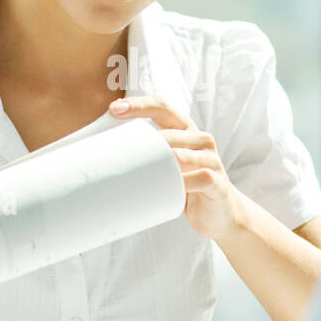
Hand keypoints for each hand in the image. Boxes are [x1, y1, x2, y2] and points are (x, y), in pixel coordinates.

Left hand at [108, 95, 239, 239]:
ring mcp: (211, 160)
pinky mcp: (217, 182)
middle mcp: (200, 140)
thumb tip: (99, 159)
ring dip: (163, 160)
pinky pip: (201, 177)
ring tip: (142, 168)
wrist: (221, 215)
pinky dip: (185, 181)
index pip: (162, 107)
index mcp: (185, 130)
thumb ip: (147, 158)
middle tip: (118, 146)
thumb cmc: (188, 188)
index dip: (139, 105)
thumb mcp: (168, 168)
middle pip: (170, 131)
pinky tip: (175, 187)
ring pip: (182, 153)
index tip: (114, 109)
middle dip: (144, 138)